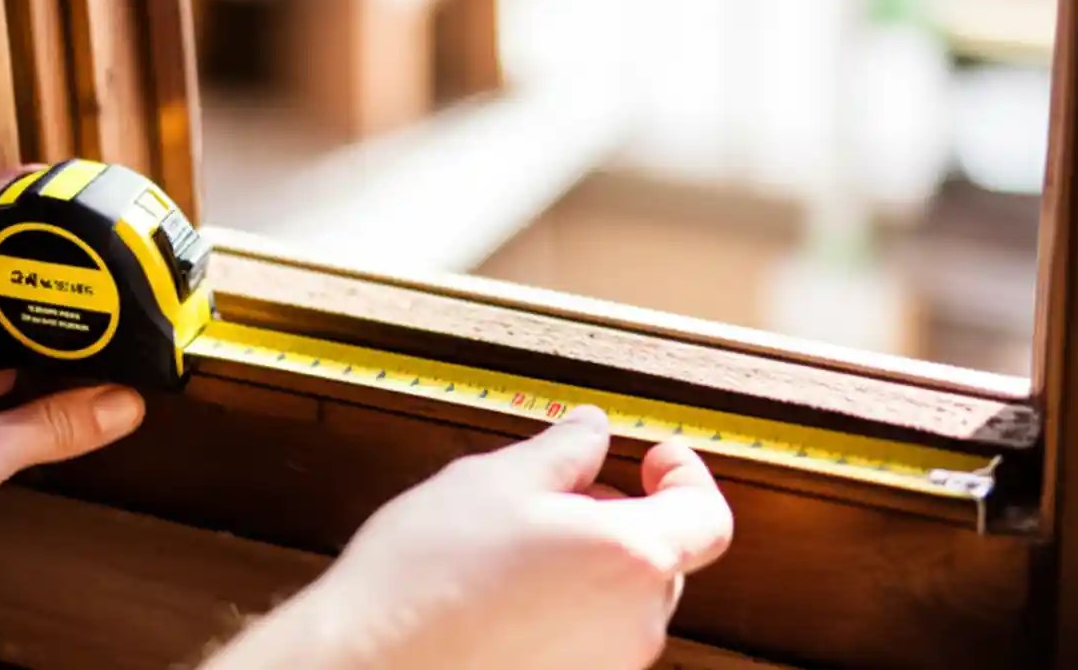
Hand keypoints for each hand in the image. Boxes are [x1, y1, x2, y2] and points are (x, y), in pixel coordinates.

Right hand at [209, 406, 733, 669]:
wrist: (370, 662)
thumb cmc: (428, 577)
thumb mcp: (497, 478)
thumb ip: (565, 448)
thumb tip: (592, 431)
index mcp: (631, 558)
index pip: (707, 515)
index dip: (687, 476)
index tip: (655, 457)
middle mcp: (632, 623)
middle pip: (658, 556)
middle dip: (618, 516)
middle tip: (555, 495)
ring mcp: (603, 665)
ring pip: (617, 597)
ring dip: (585, 561)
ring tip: (509, 545)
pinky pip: (585, 636)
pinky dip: (560, 605)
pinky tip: (498, 591)